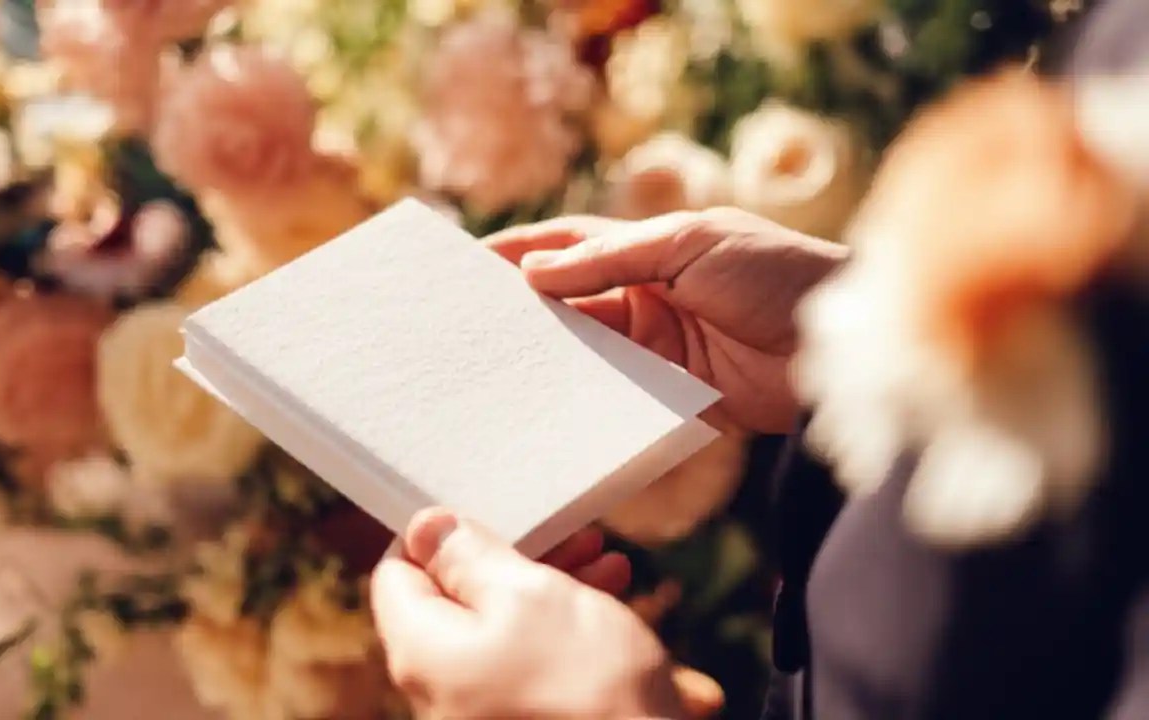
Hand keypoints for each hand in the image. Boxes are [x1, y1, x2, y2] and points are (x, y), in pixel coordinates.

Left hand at [371, 509, 686, 718]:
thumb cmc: (585, 687)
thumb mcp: (528, 594)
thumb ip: (469, 556)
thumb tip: (424, 528)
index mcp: (420, 654)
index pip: (395, 575)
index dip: (434, 538)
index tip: (484, 514)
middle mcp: (438, 693)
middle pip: (458, 602)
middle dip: (518, 560)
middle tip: (571, 536)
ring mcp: (479, 715)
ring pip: (504, 632)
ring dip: (554, 591)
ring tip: (609, 565)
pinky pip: (530, 669)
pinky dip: (566, 636)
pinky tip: (615, 609)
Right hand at [486, 209, 847, 432]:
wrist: (841, 345)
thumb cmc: (775, 272)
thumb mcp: (691, 246)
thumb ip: (612, 259)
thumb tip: (535, 271)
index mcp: (649, 249)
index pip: (568, 246)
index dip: (519, 252)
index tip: (465, 265)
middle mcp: (646, 296)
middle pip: (566, 302)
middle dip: (518, 312)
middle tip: (460, 328)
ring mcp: (657, 349)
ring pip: (583, 352)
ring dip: (542, 359)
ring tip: (487, 370)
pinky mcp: (672, 395)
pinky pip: (614, 397)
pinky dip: (580, 400)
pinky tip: (543, 408)